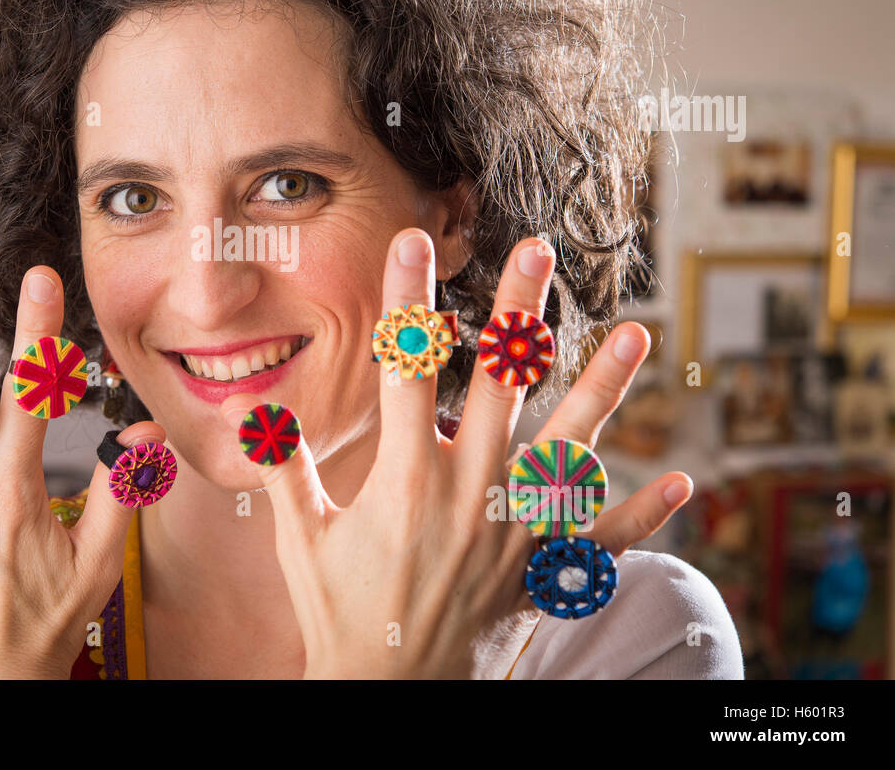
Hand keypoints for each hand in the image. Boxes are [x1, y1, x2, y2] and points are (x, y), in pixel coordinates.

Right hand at [222, 231, 692, 677]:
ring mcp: (515, 532)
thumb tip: (256, 410)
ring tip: (636, 336)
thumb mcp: (300, 539)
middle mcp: (468, 494)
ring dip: (604, 390)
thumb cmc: (341, 614)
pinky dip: (641, 513)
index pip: (403, 368)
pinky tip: (677, 481)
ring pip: (569, 446)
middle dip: (518, 311)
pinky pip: (603, 540)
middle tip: (536, 252)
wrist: (389, 693)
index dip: (408, 299)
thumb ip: (285, 467)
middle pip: (499, 384)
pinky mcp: (544, 572)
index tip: (412, 242)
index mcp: (404, 479)